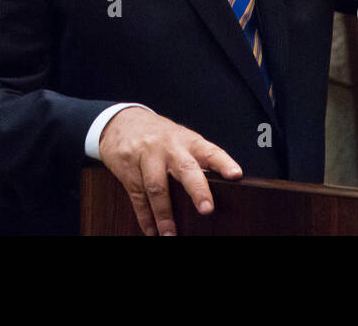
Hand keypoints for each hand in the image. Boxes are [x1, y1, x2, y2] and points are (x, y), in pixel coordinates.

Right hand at [98, 107, 241, 235]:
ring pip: (157, 187)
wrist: (122, 122)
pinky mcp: (129, 170)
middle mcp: (169, 148)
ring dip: (164, 214)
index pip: (210, 151)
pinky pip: (138, 196)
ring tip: (170, 235)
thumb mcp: (182, 141)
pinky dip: (145, 217)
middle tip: (207, 209)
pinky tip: (151, 231)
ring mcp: (147, 158)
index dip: (223, 163)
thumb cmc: (161, 137)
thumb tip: (221, 190)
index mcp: (188, 142)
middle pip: (185, 168)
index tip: (236, 174)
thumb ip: (198, 161)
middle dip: (197, 189)